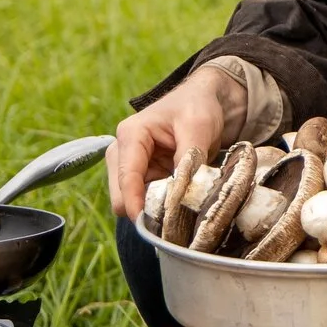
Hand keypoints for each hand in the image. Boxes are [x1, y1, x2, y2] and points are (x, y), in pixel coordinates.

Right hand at [107, 68, 237, 217]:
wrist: (204, 101)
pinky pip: (147, 202)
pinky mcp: (144, 178)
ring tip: (183, 201)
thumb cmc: (197, 107)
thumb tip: (180, 194)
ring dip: (155, 208)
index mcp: (131, 136)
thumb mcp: (198, 126)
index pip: (126, 178)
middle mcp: (122, 153)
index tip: (150, 225)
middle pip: (122, 197)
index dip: (135, 204)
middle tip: (177, 213)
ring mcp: (131, 168)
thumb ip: (188, 159)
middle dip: (146, 209)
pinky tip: (181, 198)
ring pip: (134, 203)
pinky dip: (162, 205)